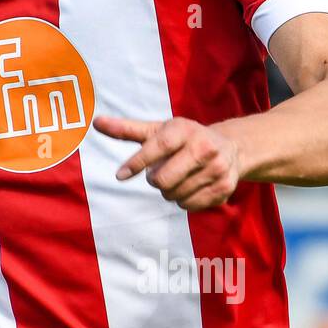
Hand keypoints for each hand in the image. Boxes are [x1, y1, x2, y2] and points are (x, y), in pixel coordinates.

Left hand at [94, 116, 240, 210]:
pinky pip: (189, 205)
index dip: (137, 162)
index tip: (120, 175)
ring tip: (178, 176)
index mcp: (185, 129)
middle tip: (159, 173)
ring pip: (175, 195)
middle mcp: (204, 147)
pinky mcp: (224, 188)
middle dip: (154, 180)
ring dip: (169, 191)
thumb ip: (127, 129)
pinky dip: (183, 200)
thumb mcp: (158, 130)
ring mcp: (217, 169)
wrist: (232, 147)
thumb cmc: (184, 138)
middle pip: (164, 179)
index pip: (158, 146)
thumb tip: (96, 122)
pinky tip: (190, 186)